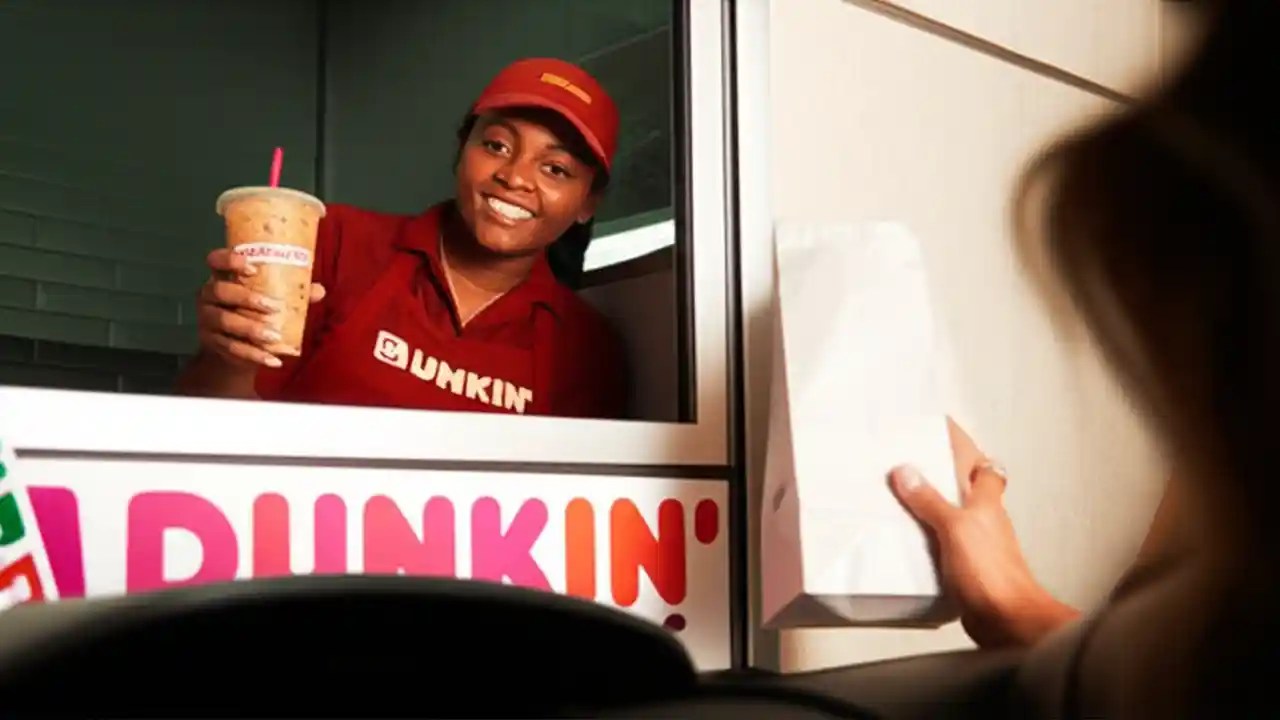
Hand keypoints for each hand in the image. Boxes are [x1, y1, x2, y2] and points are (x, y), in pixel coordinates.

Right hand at [196, 249, 325, 368]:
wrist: (237, 348)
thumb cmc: (256, 312)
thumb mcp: (272, 299)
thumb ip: (293, 292)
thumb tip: (319, 290)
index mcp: (223, 276)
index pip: (215, 260)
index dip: (229, 260)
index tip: (252, 268)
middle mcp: (209, 295)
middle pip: (220, 291)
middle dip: (247, 298)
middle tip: (274, 307)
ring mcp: (206, 319)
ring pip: (224, 321)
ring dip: (250, 329)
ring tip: (274, 336)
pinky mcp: (211, 342)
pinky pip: (230, 347)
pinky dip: (253, 354)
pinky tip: (272, 360)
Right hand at [889, 419, 1079, 647]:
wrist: (1005, 618)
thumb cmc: (993, 573)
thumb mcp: (954, 527)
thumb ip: (929, 500)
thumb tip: (906, 471)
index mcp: (987, 502)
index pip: (981, 464)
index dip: (966, 446)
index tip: (945, 430)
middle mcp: (986, 521)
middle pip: (969, 489)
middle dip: (948, 475)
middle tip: (920, 462)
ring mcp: (978, 545)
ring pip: (958, 516)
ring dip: (937, 507)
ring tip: (907, 498)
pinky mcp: (967, 568)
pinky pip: (946, 544)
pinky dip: (931, 538)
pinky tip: (913, 541)